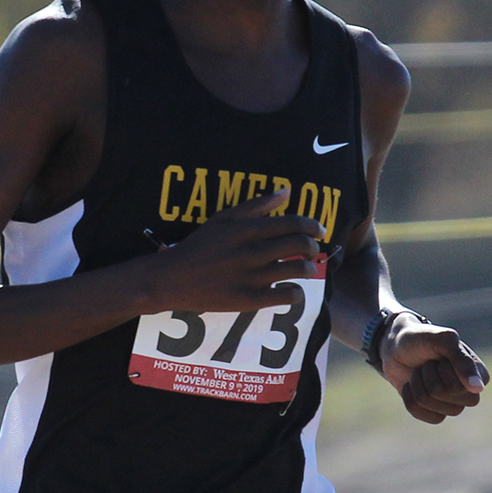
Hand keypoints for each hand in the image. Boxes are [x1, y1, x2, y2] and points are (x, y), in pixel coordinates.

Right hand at [145, 189, 325, 313]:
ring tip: (307, 269)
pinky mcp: (249, 300)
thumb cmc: (199, 246)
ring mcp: (251, 277)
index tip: (319, 231)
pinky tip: (292, 290)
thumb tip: (286, 191)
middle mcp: (252, 251)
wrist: (172, 279)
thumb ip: (257, 205)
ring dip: (310, 268)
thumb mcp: (223, 218)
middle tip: (313, 250)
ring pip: (298, 270)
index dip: (313, 226)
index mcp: (247, 229)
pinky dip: (297, 293)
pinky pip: (287, 297)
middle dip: (314, 247)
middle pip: (300, 245)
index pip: (293, 223)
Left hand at [378, 314, 487, 423]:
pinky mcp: (434, 412)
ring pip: (431, 406)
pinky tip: (411, 385)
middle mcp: (469, 392)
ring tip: (420, 371)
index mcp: (479, 374)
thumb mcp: (443, 340)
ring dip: (418, 385)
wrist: (396, 346)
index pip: (460, 388)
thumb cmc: (423, 339)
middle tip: (428, 364)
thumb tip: (478, 389)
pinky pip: (420, 414)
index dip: (442, 370)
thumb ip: (462, 360)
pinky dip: (409, 397)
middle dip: (429, 378)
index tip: (441, 356)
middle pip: (445, 398)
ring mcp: (452, 404)